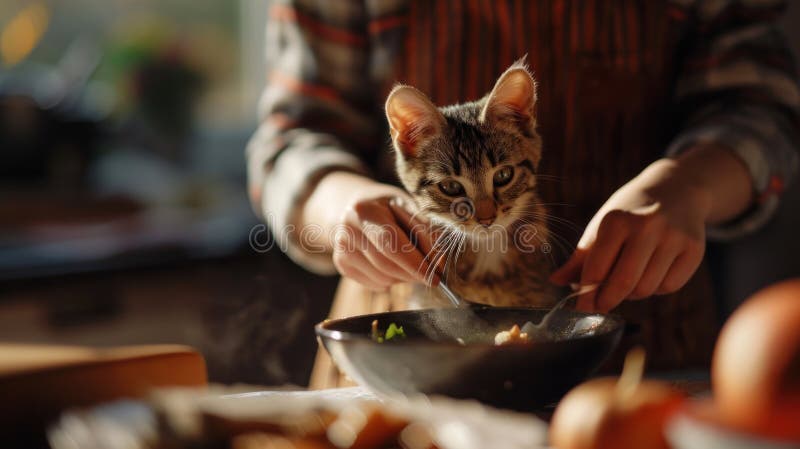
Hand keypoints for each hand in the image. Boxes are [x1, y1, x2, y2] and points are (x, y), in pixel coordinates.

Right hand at [327, 178, 437, 289]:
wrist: (354, 205)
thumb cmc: (388, 206)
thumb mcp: (408, 206)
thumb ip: (424, 230)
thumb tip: (438, 262)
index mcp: (366, 210)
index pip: (391, 243)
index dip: (415, 263)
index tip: (436, 276)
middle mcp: (348, 230)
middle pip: (386, 265)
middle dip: (414, 274)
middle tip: (432, 275)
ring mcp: (342, 249)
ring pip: (383, 278)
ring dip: (404, 277)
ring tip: (410, 261)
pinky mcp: (342, 264)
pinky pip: (376, 284)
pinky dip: (392, 280)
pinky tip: (393, 263)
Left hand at [550, 158, 712, 311]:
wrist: (676, 190)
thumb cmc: (630, 212)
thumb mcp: (601, 226)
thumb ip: (580, 257)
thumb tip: (556, 281)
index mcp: (616, 220)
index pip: (597, 269)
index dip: (587, 295)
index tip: (580, 308)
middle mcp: (647, 227)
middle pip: (624, 284)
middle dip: (608, 301)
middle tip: (600, 306)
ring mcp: (674, 238)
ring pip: (647, 289)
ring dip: (632, 294)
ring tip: (627, 279)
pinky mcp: (694, 250)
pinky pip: (669, 287)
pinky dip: (656, 288)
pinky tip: (651, 272)